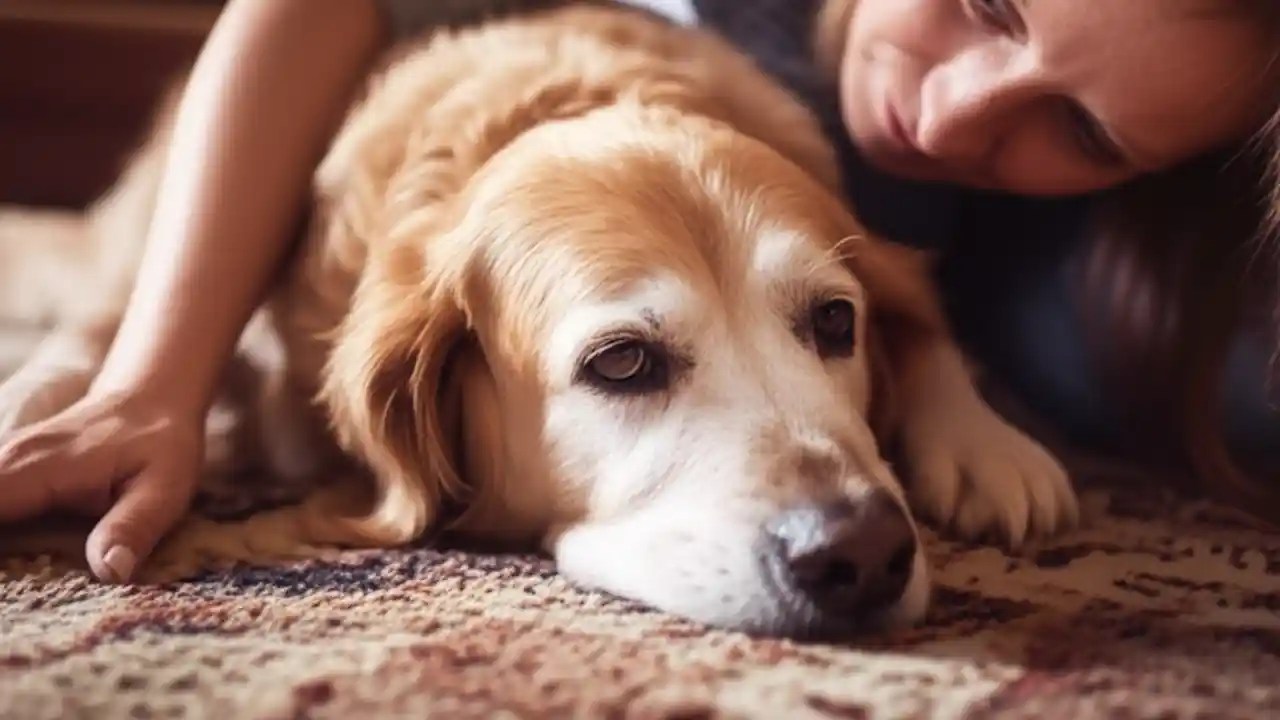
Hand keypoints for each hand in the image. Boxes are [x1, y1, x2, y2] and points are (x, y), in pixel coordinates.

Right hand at [0, 390, 202, 581]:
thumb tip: (111, 572)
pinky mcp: (5, 463)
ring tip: (8, 576)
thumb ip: (133, 527)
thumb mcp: (164, 489)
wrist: (152, 398)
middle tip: (10, 596)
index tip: (3, 588)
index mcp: (38, 470)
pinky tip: (10, 547)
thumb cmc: (161, 446)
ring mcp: (1, 458)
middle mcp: (7, 460)